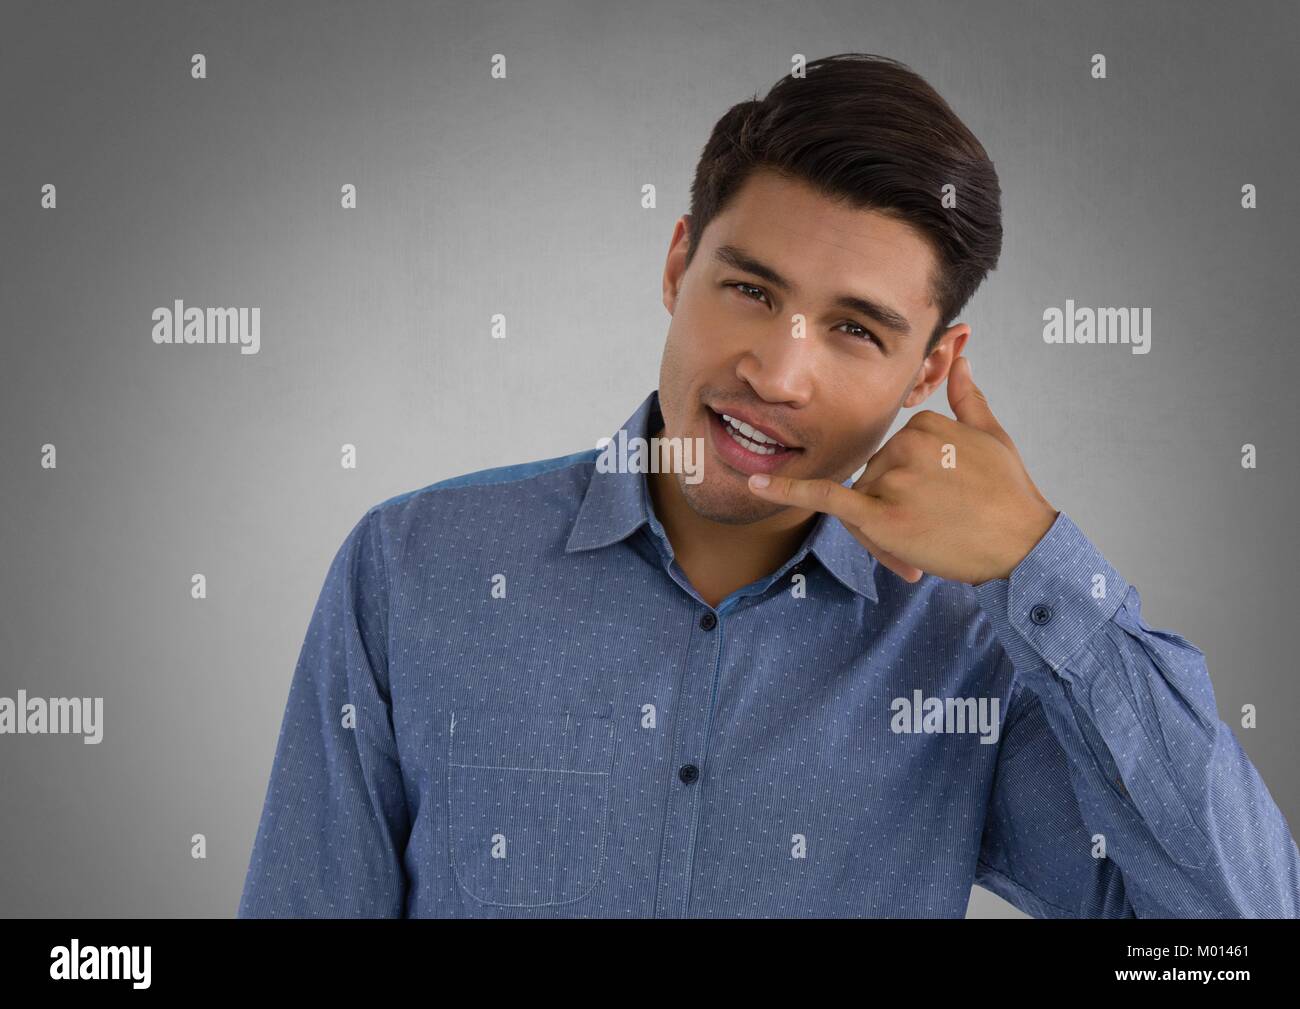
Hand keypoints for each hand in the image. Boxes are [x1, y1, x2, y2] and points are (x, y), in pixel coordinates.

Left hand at [747, 356, 1058, 585]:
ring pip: (859, 501)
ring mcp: (894, 480)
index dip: (903, 484)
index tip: (935, 502)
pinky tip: (756, 485)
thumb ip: (966, 395)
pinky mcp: (883, 515)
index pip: (888, 454)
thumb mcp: (991, 435)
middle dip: (888, 505)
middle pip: (870, 477)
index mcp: (924, 424)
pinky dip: (790, 492)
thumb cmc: (1009, 495)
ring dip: (880, 527)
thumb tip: (960, 355)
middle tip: (933, 526)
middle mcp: (905, 445)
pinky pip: (828, 499)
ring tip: (926, 539)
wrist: (1023, 547)